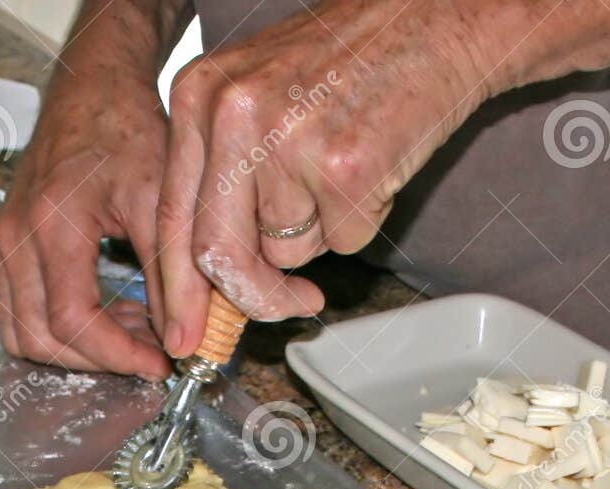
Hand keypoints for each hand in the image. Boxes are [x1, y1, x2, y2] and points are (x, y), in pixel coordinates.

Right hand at [0, 84, 172, 380]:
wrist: (93, 90)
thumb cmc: (127, 130)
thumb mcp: (161, 200)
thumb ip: (173, 276)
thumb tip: (183, 341)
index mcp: (52, 222)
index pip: (71, 320)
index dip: (116, 354)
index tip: (160, 363)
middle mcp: (16, 236)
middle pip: (40, 337)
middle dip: (99, 359)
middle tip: (152, 353)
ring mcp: (4, 243)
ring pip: (23, 334)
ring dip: (77, 350)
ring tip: (133, 334)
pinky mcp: (7, 247)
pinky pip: (21, 313)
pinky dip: (61, 331)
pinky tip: (111, 314)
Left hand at [156, 0, 499, 355]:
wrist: (438, 16)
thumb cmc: (354, 58)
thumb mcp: (259, 97)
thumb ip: (224, 175)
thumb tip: (212, 274)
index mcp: (198, 96)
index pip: (171, 216)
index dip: (176, 290)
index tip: (182, 335)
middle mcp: (231, 114)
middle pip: (216, 253)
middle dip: (249, 297)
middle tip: (285, 307)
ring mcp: (285, 139)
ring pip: (284, 252)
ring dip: (321, 234)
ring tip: (345, 166)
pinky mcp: (343, 166)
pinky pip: (343, 241)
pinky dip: (365, 219)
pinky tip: (375, 163)